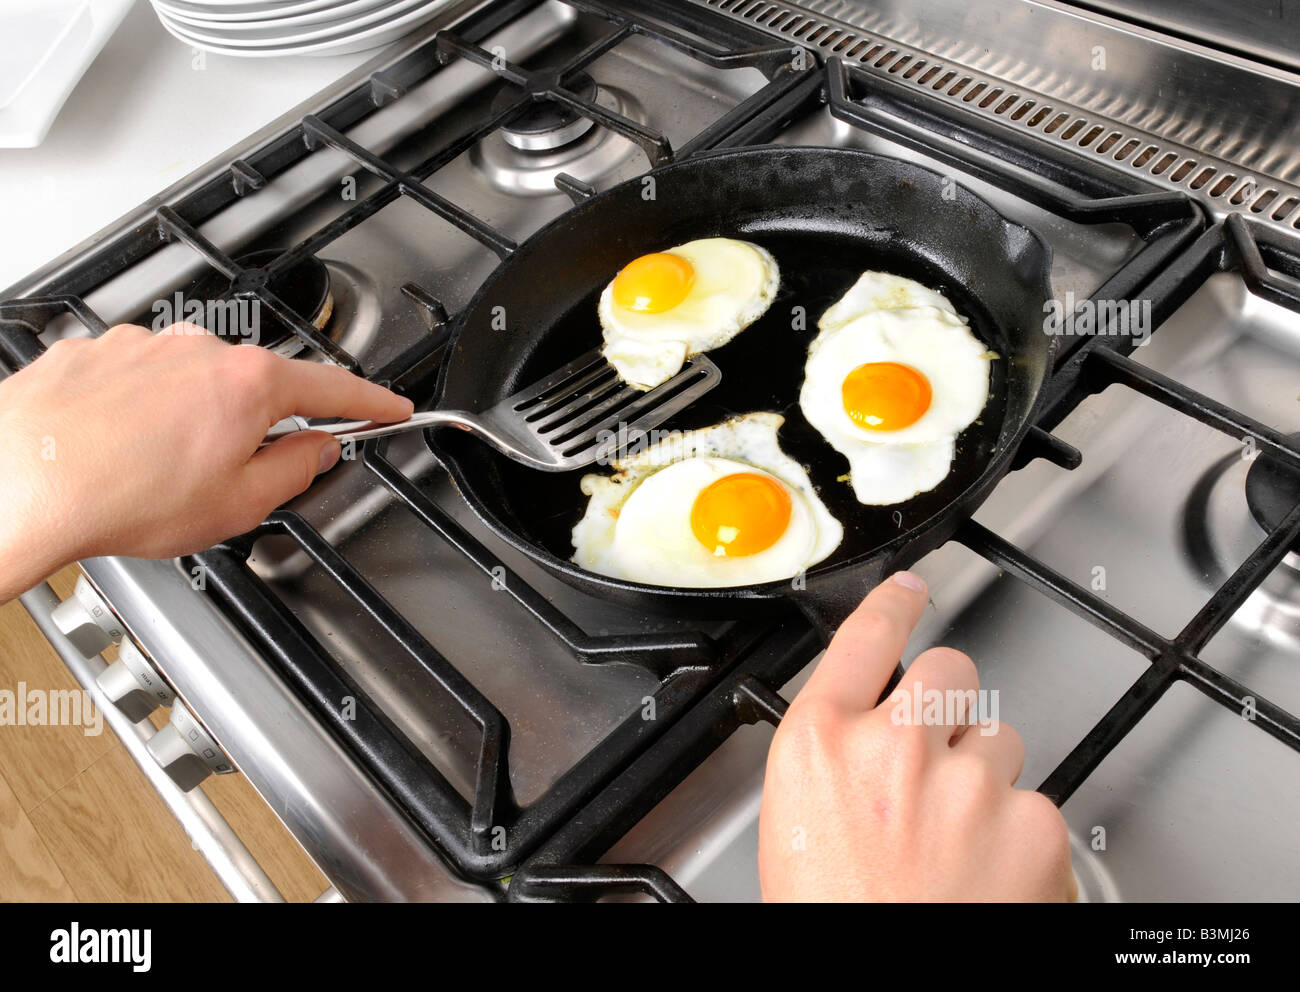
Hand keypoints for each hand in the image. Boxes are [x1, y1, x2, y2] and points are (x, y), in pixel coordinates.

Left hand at [0, 323, 411, 601]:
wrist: (20, 482)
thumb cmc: (121, 495)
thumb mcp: (237, 505)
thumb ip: (294, 471)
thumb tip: (313, 452)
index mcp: (248, 383)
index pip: (332, 387)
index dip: (370, 402)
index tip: (390, 408)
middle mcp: (198, 349)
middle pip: (256, 385)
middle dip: (256, 426)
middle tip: (237, 477)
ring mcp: (142, 345)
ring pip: (192, 384)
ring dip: (191, 422)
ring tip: (159, 475)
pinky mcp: (94, 352)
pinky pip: (138, 380)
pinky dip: (139, 413)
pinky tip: (121, 452)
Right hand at [758, 571, 1075, 901]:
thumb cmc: (833, 916)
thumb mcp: (799, 820)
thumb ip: (835, 755)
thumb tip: (866, 729)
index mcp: (820, 743)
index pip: (866, 634)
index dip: (895, 602)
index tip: (912, 590)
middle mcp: (894, 745)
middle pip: (948, 670)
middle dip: (947, 701)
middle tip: (936, 754)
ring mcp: (969, 781)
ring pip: (998, 735)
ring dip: (983, 771)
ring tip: (953, 838)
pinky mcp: (1033, 823)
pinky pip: (1035, 799)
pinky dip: (1018, 830)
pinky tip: (985, 872)